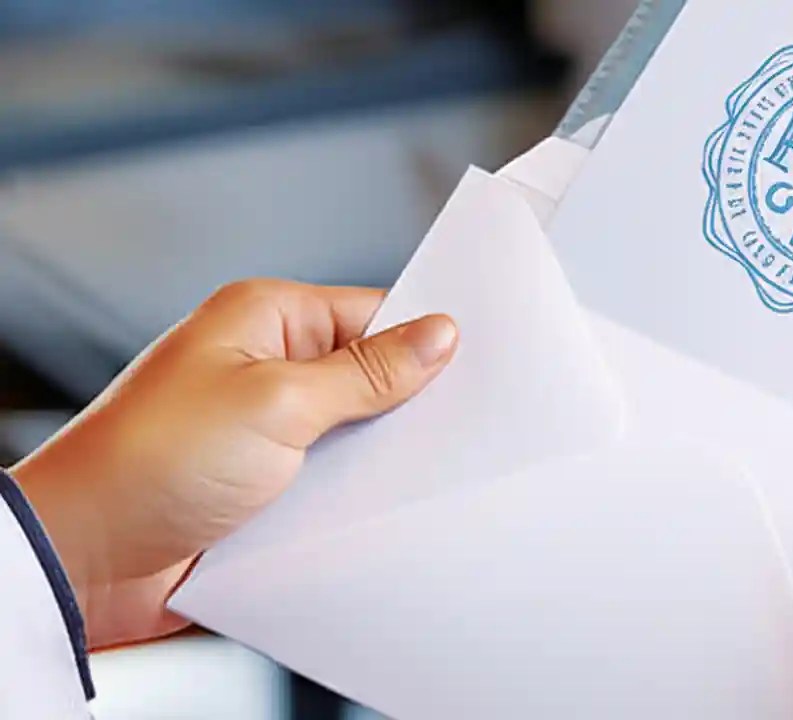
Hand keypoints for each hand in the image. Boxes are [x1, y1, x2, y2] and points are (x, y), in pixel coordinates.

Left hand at [12, 280, 457, 649]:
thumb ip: (365, 371)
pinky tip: (372, 510)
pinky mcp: (266, 486)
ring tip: (405, 474)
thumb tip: (436, 334)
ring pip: (356, 435)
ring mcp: (265, 430)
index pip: (372, 313)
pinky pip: (333, 483)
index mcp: (264, 319)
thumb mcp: (277, 401)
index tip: (474, 366)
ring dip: (378, 459)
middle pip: (369, 375)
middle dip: (405, 405)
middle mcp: (265, 367)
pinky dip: (354, 497)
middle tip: (450, 428)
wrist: (86, 559)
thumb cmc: (150, 461)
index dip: (424, 340)